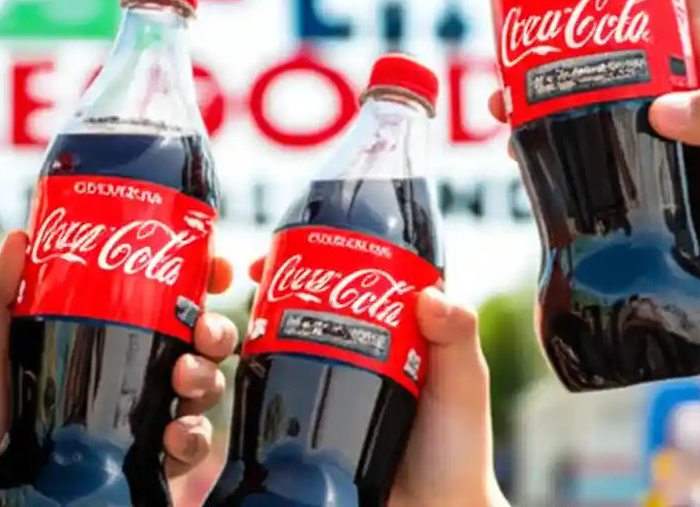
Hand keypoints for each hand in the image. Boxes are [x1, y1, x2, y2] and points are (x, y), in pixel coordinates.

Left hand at [0, 235, 237, 496]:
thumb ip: (1, 295)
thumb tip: (20, 237)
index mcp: (115, 335)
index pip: (173, 300)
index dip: (204, 280)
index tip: (216, 268)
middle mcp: (140, 372)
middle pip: (203, 341)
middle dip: (217, 330)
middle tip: (202, 330)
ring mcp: (150, 416)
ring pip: (206, 388)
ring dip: (208, 377)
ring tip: (185, 375)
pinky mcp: (151, 461)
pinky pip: (191, 445)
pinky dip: (192, 436)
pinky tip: (173, 433)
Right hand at [244, 261, 506, 506]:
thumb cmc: (455, 454)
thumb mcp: (463, 387)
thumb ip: (457, 340)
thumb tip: (430, 296)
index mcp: (394, 331)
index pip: (352, 275)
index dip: (319, 252)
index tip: (292, 245)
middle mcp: (356, 349)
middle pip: (306, 299)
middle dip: (276, 280)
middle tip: (255, 276)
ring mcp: (328, 381)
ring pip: (281, 336)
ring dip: (254, 320)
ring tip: (240, 316)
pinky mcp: (303, 417)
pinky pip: (269, 384)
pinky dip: (249, 367)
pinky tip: (236, 360)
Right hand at [487, 0, 699, 339]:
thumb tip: (660, 108)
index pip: (696, 4)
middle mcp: (691, 104)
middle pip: (622, 48)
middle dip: (569, 35)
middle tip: (520, 37)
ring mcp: (663, 145)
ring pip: (594, 101)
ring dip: (545, 94)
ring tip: (502, 101)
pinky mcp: (641, 187)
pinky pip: (587, 155)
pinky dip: (548, 147)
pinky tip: (519, 151)